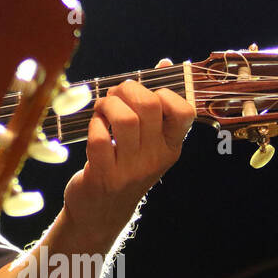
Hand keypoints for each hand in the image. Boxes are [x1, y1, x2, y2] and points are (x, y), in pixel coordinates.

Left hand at [62, 58, 195, 246]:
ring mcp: (131, 169)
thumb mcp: (147, 141)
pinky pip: (100, 139)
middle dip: (126, 89)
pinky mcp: (104, 176)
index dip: (162, 92)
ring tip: (101, 111)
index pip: (184, 110)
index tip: (145, 96)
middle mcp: (156, 157)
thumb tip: (165, 64)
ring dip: (107, 105)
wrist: (100, 213)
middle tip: (114, 96)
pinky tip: (93, 128)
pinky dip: (93, 126)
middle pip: (148, 105)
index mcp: (171, 146)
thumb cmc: (124, 167)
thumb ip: (156, 105)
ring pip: (124, 119)